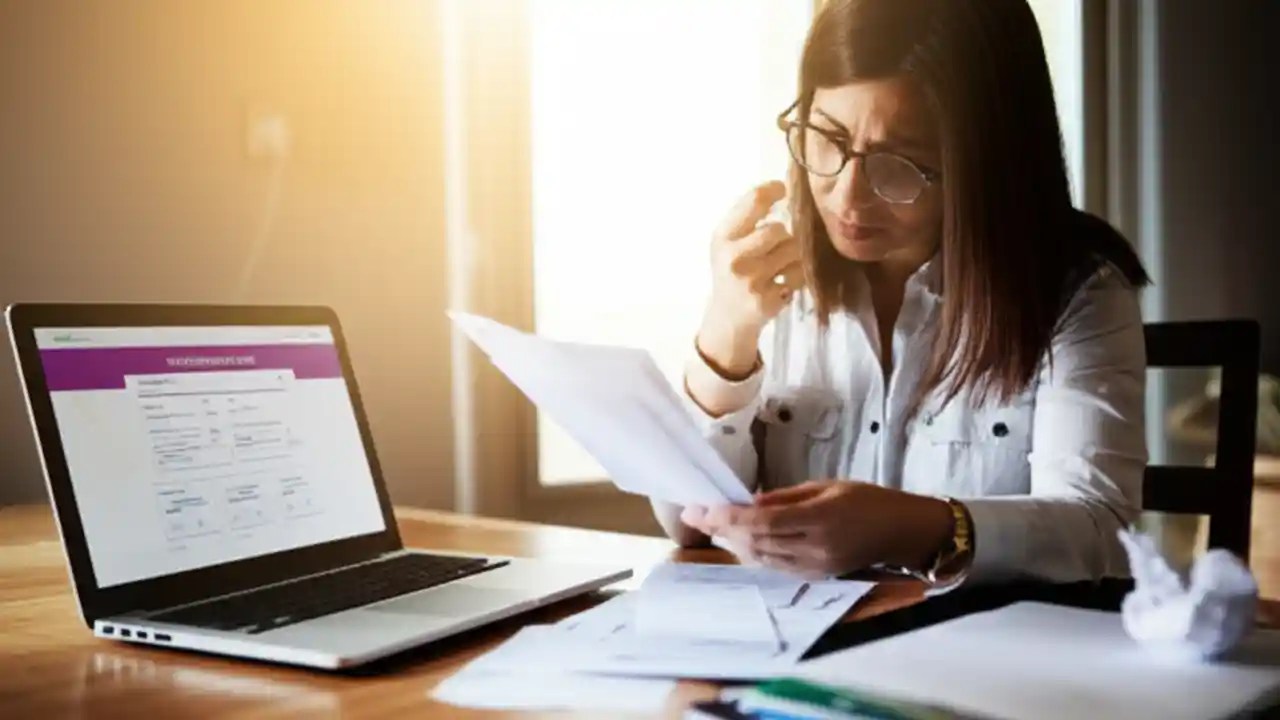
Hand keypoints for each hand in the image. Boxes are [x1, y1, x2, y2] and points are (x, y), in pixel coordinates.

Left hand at [681, 481, 954, 576]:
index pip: (761, 523)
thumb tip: (749, 504)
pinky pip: (776, 567)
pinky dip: (754, 553)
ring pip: (762, 558)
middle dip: (722, 530)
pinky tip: (740, 541)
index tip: (701, 508)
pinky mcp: (817, 577)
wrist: (903, 532)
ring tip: (711, 526)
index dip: (727, 518)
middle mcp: (815, 549)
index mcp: (820, 520)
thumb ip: (785, 498)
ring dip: (734, 543)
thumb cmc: (869, 501)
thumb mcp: (827, 487)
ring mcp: (816, 568)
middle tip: (696, 514)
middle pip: (756, 543)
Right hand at [695, 181, 804, 377]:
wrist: (727, 317)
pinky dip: (795, 278)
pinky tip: (780, 283)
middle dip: (783, 236)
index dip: (774, 191)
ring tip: (778, 266)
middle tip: (774, 247)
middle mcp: (734, 258)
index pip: (754, 200)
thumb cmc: (731, 271)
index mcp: (723, 236)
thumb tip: (782, 187)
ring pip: (793, 251)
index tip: (783, 190)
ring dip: (792, 256)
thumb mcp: (728, 241)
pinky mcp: (767, 300)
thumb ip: (748, 216)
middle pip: (779, 229)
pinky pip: (798, 276)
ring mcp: (751, 281)